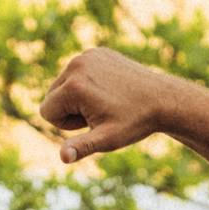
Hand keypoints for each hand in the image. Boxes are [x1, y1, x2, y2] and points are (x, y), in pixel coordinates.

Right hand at [39, 48, 178, 163]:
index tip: (90, 122)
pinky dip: (88, 82)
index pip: (46, 111)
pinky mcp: (97, 52)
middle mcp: (76, 65)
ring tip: (105, 102)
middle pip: (51, 95)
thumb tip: (63, 157)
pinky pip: (78, 72)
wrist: (162, 98)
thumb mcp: (107, 139)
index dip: (66, 124)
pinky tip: (109, 89)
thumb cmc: (134, 122)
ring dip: (78, 96)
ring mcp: (87, 55)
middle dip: (70, 109)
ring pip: (63, 83)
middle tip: (99, 112)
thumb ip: (81, 146)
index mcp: (74, 86)